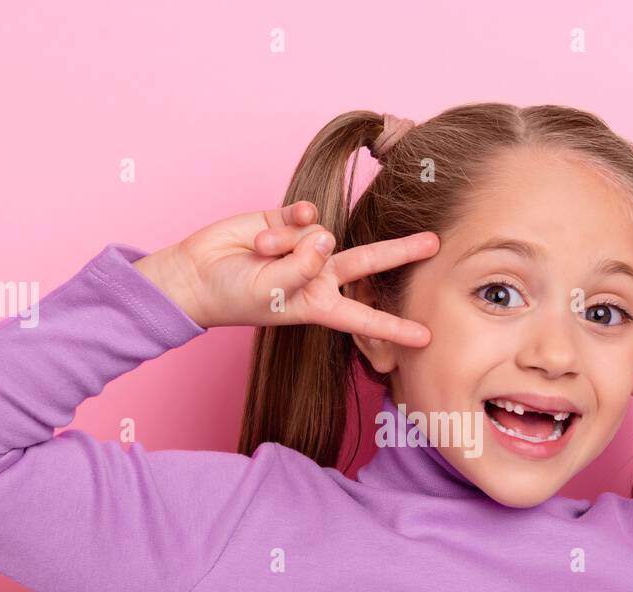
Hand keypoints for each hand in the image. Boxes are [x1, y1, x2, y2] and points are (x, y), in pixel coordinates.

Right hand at [134, 200, 438, 345]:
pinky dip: (288, 223)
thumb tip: (326, 235)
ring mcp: (306, 247)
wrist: (197, 273)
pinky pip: (305, 215)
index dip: (394, 327)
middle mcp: (319, 275)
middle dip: (401, 252)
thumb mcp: (272, 293)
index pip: (364, 316)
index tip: (426, 336)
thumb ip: (302, 267)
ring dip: (290, 244)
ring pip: (321, 235)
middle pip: (368, 262)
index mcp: (319, 305)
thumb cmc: (234, 296)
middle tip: (435, 243)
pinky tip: (267, 233)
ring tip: (261, 255)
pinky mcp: (290, 222)